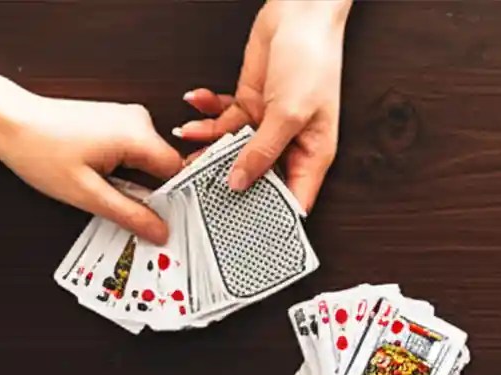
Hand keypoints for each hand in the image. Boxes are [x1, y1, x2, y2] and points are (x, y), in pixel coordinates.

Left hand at [0, 93, 181, 243]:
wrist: (8, 121)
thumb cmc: (39, 149)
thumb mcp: (87, 194)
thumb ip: (129, 215)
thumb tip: (159, 230)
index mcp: (137, 134)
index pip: (179, 172)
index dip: (173, 200)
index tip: (163, 220)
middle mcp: (137, 120)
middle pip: (164, 167)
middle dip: (150, 193)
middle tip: (127, 210)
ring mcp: (126, 118)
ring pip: (147, 161)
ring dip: (133, 181)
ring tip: (104, 190)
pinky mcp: (114, 122)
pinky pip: (133, 151)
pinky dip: (123, 170)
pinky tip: (100, 177)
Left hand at [176, 0, 350, 211]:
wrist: (300, 14)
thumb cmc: (314, 60)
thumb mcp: (289, 114)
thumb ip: (262, 151)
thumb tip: (240, 181)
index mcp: (313, 154)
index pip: (293, 198)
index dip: (271, 215)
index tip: (243, 227)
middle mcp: (290, 143)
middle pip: (256, 176)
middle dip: (227, 180)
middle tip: (199, 188)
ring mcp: (267, 124)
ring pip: (231, 150)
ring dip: (207, 147)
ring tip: (185, 147)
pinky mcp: (249, 104)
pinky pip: (222, 120)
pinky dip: (205, 115)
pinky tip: (193, 108)